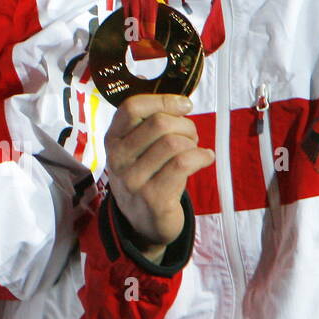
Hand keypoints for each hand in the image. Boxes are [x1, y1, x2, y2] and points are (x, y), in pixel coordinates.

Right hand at [105, 93, 214, 262]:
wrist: (141, 223)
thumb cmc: (144, 176)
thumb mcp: (134, 149)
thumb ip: (145, 124)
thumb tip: (169, 96)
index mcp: (112, 139)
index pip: (132, 108)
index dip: (163, 100)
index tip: (184, 105)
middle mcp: (118, 157)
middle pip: (159, 123)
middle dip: (185, 124)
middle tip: (191, 135)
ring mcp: (133, 179)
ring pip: (173, 143)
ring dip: (193, 142)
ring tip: (195, 149)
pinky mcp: (153, 197)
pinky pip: (182, 164)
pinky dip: (202, 156)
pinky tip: (206, 158)